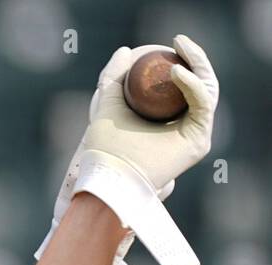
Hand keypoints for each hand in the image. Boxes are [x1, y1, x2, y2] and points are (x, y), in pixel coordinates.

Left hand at [67, 36, 216, 264]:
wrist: (108, 177)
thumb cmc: (105, 149)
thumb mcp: (107, 104)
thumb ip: (112, 78)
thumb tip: (125, 51)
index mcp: (166, 117)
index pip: (182, 82)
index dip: (182, 59)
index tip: (171, 42)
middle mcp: (183, 126)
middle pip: (198, 83)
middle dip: (193, 57)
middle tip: (178, 41)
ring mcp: (193, 133)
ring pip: (207, 89)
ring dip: (196, 64)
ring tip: (179, 49)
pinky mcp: (198, 141)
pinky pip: (203, 104)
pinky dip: (192, 85)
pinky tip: (176, 72)